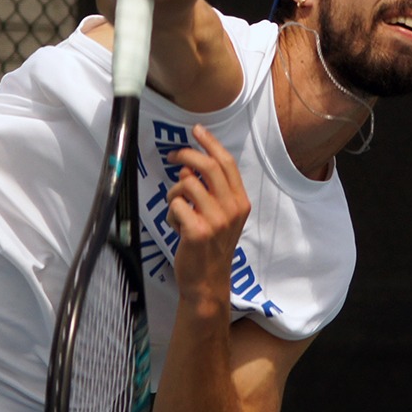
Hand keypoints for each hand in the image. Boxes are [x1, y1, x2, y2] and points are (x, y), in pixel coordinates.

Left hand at [166, 125, 250, 319]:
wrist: (207, 281)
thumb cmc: (211, 246)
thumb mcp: (220, 216)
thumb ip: (210, 191)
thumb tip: (189, 167)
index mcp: (240, 202)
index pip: (226, 163)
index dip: (210, 143)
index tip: (197, 130)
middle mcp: (232, 209)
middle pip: (208, 166)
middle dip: (187, 155)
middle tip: (173, 156)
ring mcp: (216, 220)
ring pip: (187, 184)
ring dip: (175, 192)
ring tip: (176, 208)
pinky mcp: (197, 231)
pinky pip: (176, 205)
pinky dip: (171, 213)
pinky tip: (176, 226)